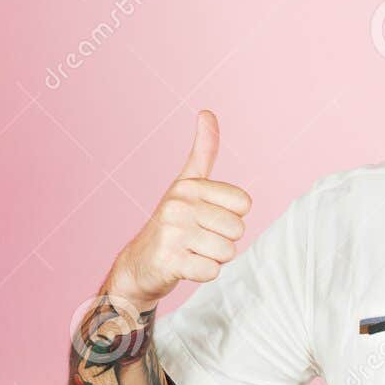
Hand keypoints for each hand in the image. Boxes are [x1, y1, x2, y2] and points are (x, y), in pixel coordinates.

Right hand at [108, 110, 251, 310]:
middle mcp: (178, 205)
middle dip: (223, 240)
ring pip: (227, 252)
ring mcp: (172, 233)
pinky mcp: (170, 261)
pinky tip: (185, 265)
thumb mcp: (187, 184)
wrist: (139, 264)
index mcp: (189, 186)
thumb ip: (203, 151)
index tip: (207, 217)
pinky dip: (203, 273)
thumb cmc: (173, 223)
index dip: (231, 216)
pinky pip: (212, 271)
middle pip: (238, 230)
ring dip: (214, 257)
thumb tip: (207, 111)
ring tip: (192, 251)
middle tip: (198, 239)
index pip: (244, 204)